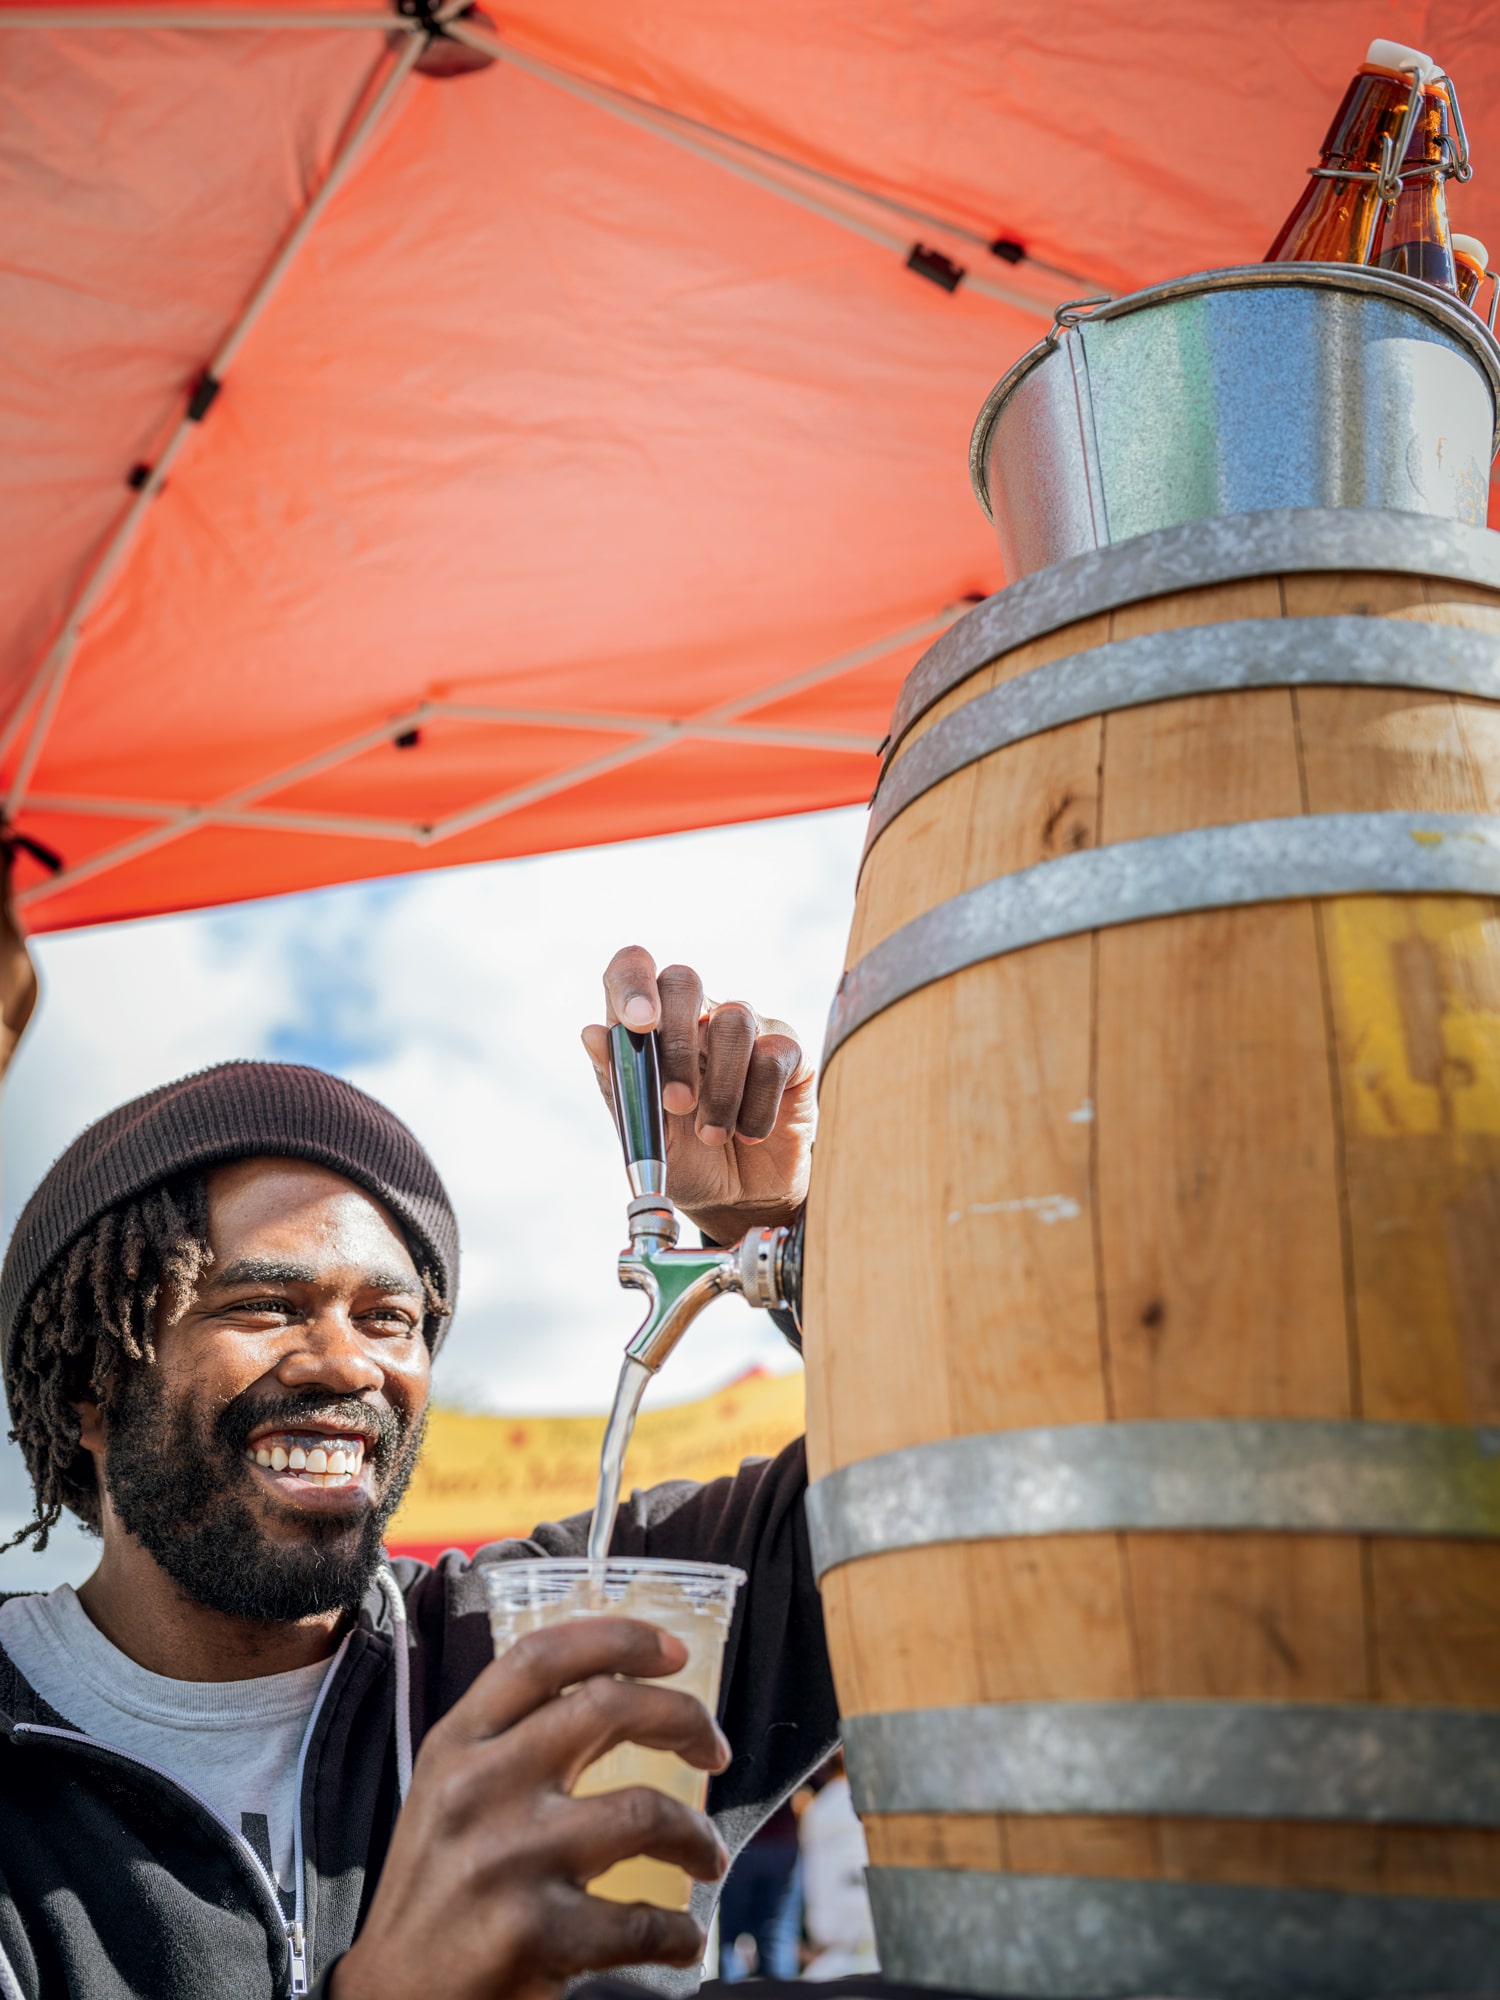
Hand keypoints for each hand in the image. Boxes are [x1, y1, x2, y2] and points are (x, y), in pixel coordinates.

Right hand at [331, 1617, 729, 1999]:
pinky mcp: (530, 1935)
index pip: (541, 1658)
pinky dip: (678, 1931)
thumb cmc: (437, 1889)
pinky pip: (640, 1921)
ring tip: (707, 1859)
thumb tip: (614, 1692)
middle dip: (683, 1718)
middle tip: (713, 1749)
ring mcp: (505, 1860)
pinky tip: (680, 1937)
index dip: (619, 1639)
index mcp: (457, 1744)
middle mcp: (478, 1788)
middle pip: (607, 1708)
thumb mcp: (449, 1792)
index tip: (673, 1650)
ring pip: (644, 1812)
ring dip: (696, 1837)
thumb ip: (511, 1739)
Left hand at [582, 947, 813, 1242]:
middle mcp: (696, 1016)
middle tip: (676, 1103)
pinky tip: (750, 1132)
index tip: (639, 1024)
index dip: (632, 982)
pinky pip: (772, 1057)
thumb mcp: (643, 1133)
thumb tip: (591, 1033)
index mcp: (649, 1027)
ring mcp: (746, 1028)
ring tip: (712, 1137)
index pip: (633, 969)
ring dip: (720, 1091)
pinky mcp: (787, 1051)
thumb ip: (620, 1085)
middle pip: (683, 979)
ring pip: (733, 1021)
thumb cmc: (685, 1160)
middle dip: (676, 1044)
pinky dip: (756, 1106)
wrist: (739, 1198)